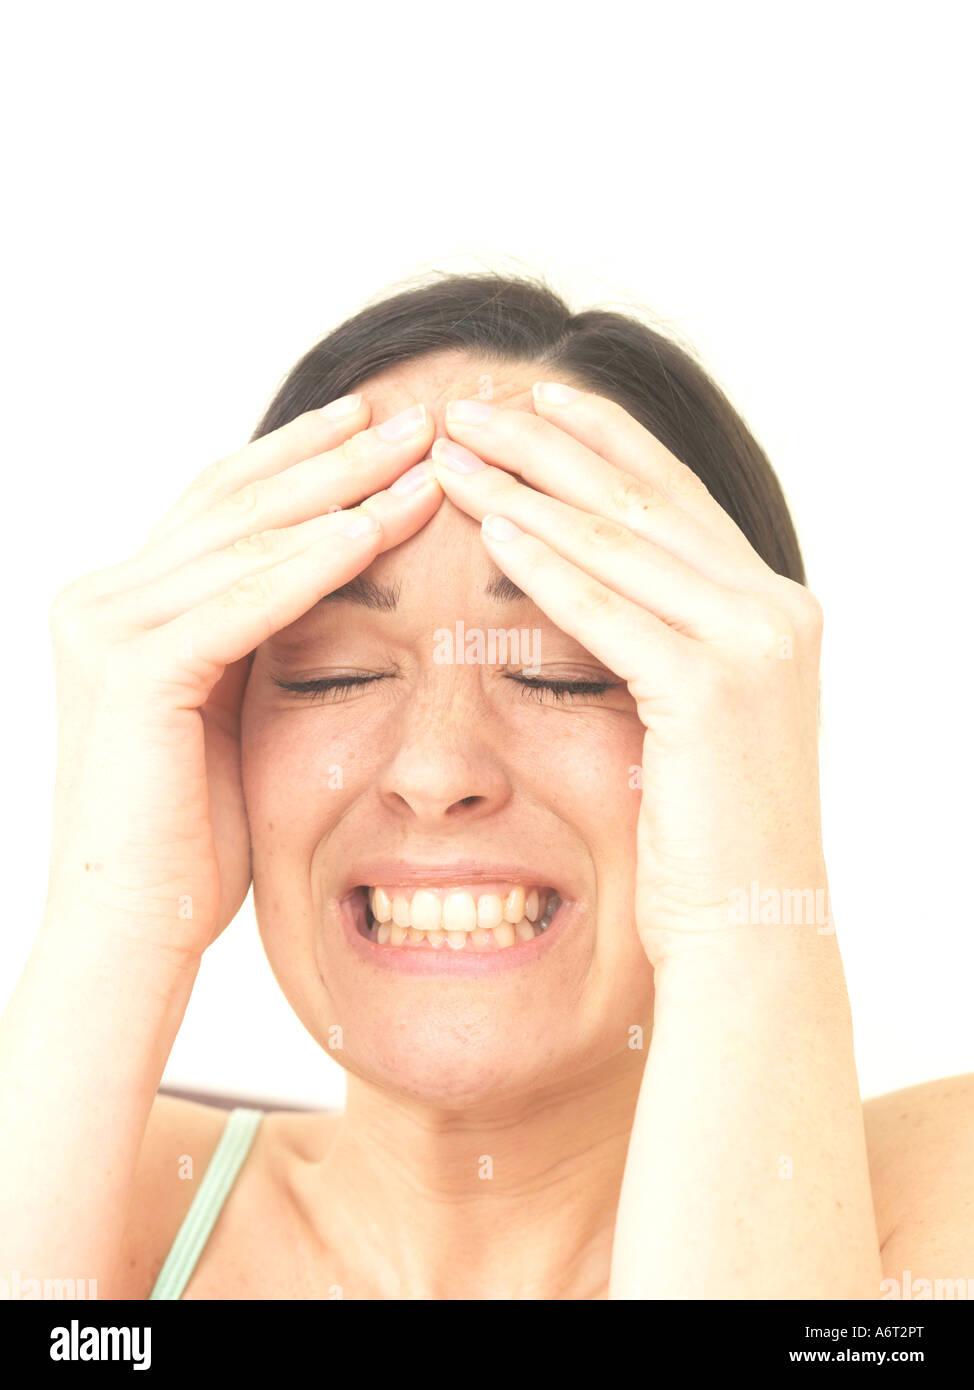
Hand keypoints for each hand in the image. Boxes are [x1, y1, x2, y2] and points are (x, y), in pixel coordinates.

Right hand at [45, 399, 439, 962]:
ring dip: (343, 490)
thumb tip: (326, 584)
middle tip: (419, 413)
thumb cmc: (191, 838)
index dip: (305, 457)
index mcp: (127, 605)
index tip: (381, 423)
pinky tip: (376, 528)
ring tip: (421, 453)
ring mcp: (110, 628)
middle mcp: (104, 599)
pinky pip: (243, 598)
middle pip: (238, 499)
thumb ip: (254, 641)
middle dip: (336, 453)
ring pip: (246, 535)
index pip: (225, 504)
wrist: (131, 930)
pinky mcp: (135, 671)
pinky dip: (313, 562)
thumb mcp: (231, 713)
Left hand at [431, 384, 825, 961]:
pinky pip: (607, 609)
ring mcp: (753, 641)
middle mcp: (775, 607)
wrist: (750, 931)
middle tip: (467, 403)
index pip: (670, 496)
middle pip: (639, 497)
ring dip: (526, 486)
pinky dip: (544, 563)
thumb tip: (599, 588)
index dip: (597, 438)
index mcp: (770, 606)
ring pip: (617, 539)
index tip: (532, 398)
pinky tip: (490, 523)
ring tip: (455, 448)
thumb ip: (666, 640)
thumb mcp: (691, 716)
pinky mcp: (714, 688)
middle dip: (546, 441)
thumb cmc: (706, 837)